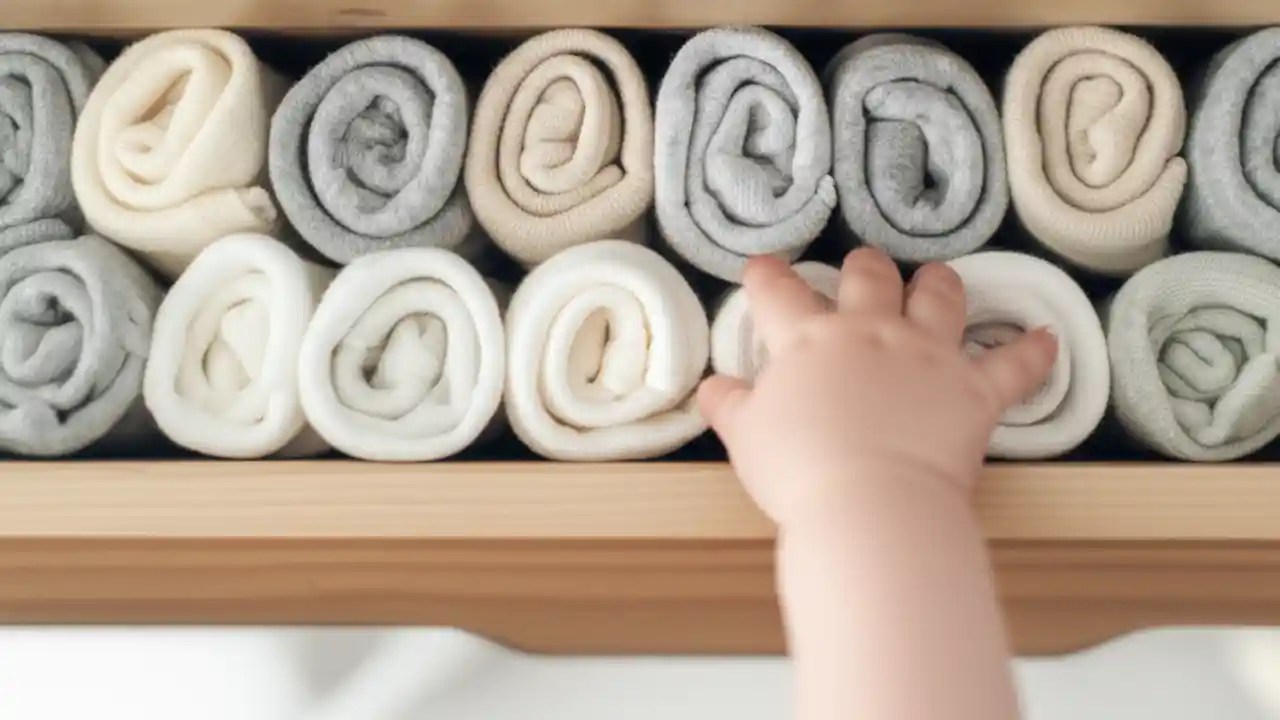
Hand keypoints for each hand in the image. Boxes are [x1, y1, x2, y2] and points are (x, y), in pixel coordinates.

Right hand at [698, 248, 1056, 528]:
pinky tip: (1047, 339)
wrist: (870, 504)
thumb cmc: (799, 470)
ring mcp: (928, 355)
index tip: (763, 266)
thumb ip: (732, 405)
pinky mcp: (975, 389)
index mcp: (810, 340)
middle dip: (866, 267)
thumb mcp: (748, 438)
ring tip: (937, 278)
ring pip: (940, 299)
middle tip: (865, 267)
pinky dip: (1033, 352)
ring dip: (939, 285)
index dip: (768, 276)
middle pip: (870, 278)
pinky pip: (1014, 364)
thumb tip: (715, 387)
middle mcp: (871, 332)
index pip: (779, 294)